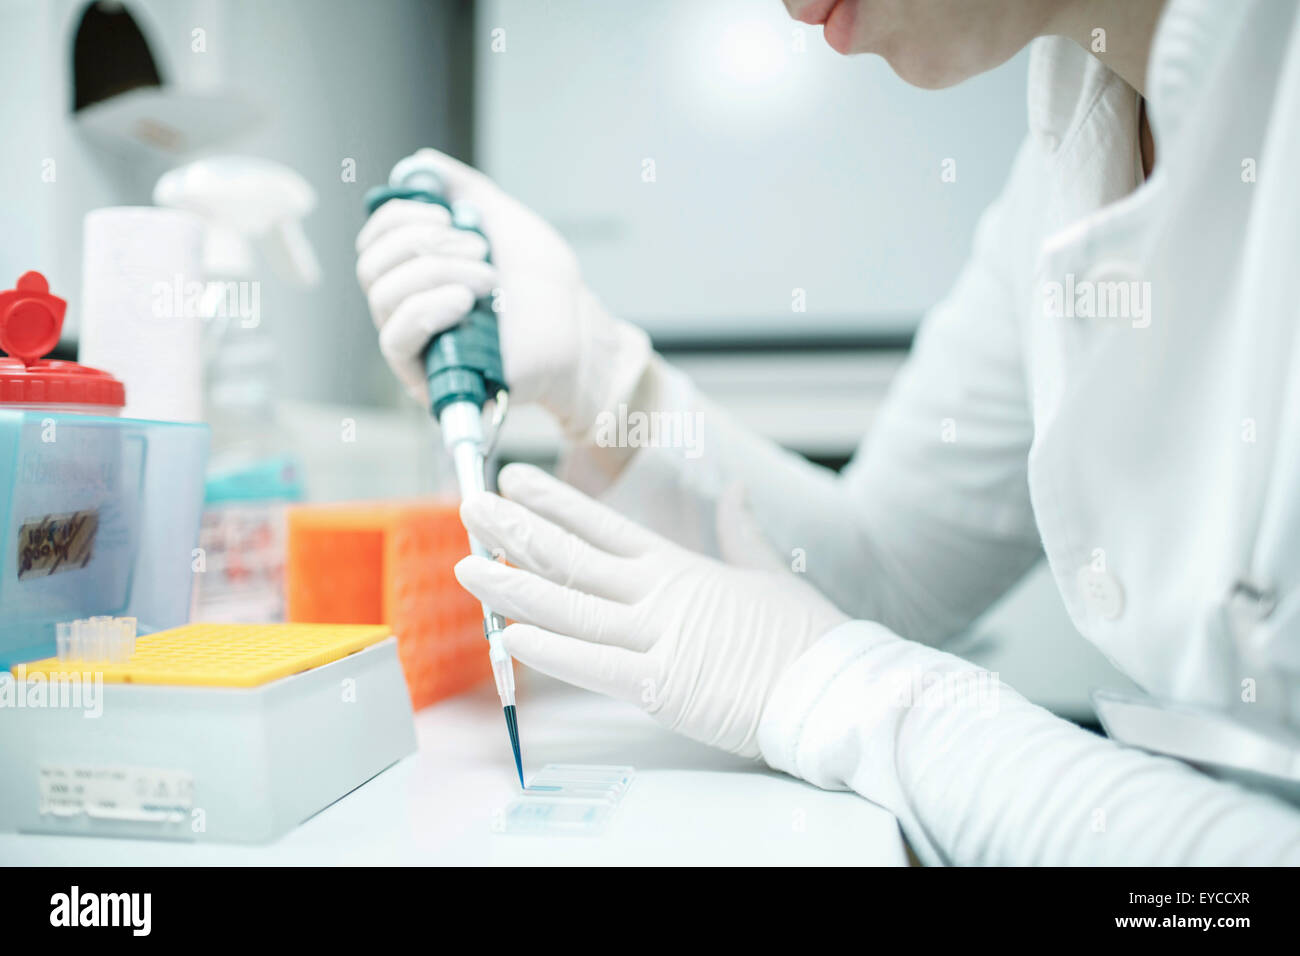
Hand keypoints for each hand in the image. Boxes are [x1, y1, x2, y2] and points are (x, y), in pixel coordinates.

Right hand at [355, 149, 649, 438]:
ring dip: (435, 273)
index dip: (397, 219)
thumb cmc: (546, 287)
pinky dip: (425, 309)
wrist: (580, 330)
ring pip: (383, 297)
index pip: (374, 243)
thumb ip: (464, 189)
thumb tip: (419, 164)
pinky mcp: (429, 377)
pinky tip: (464, 301)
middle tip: (477, 249)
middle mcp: (410, 307)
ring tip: (487, 278)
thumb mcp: (504, 221)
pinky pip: (395, 339)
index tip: (446, 215)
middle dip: (423, 245)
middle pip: (372, 267)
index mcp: (420, 272)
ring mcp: (419, 344)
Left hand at [454, 463, 848, 756]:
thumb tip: (734, 492)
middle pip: (573, 556)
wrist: (835, 685)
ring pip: (571, 605)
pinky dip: (551, 651)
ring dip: (514, 585)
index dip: (556, 502)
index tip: (517, 481)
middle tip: (471, 507)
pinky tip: (510, 636)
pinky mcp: (662, 684)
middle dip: (516, 531)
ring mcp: (658, 636)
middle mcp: (659, 594)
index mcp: (681, 568)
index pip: (604, 526)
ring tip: (467, 564)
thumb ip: (742, 531)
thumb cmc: (806, 637)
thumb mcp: (770, 573)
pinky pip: (595, 664)